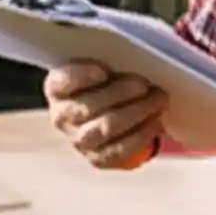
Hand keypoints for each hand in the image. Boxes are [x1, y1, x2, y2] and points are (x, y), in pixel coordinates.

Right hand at [43, 61, 168, 170]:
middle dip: (120, 94)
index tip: (103, 71)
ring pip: (105, 128)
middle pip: (87, 106)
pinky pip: (119, 150)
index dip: (81, 77)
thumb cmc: (110, 79)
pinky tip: (157, 121)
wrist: (114, 110)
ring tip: (158, 100)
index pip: (62, 81)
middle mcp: (61, 115)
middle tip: (145, 85)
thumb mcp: (106, 63)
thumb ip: (113, 59)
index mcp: (57, 87)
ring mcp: (78, 140)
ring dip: (136, 112)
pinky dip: (141, 135)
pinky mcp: (97, 158)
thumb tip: (137, 57)